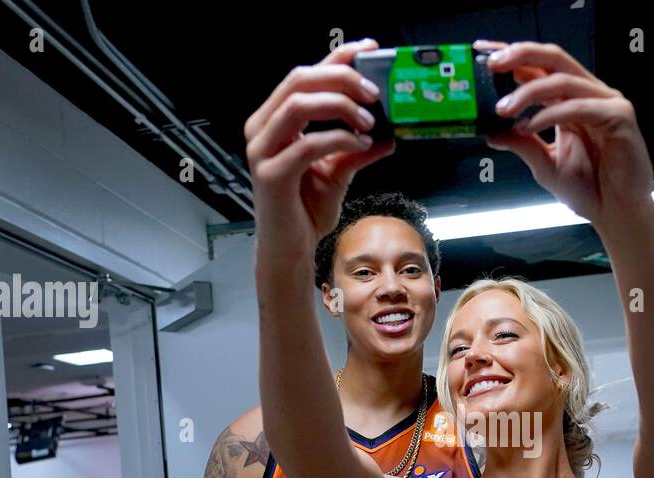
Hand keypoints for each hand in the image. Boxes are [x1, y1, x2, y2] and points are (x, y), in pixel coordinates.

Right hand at [243, 39, 395, 266]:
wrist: (290, 251)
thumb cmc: (305, 211)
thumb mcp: (339, 172)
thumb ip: (358, 150)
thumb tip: (390, 134)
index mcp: (275, 120)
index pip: (306, 75)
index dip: (338, 58)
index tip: (370, 50)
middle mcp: (262, 128)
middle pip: (300, 79)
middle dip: (342, 79)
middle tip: (375, 93)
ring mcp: (262, 150)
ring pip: (299, 104)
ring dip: (340, 107)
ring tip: (369, 122)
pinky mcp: (271, 175)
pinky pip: (308, 145)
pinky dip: (339, 140)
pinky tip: (361, 145)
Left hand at [474, 40, 653, 231]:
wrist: (615, 213)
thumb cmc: (589, 189)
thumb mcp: (545, 165)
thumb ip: (522, 145)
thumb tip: (491, 133)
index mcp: (569, 100)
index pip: (539, 67)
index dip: (512, 54)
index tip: (482, 51)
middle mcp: (587, 94)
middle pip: (553, 59)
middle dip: (520, 55)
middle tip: (491, 64)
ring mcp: (605, 102)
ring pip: (562, 80)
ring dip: (527, 92)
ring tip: (502, 109)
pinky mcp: (618, 116)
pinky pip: (578, 107)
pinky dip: (549, 115)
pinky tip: (527, 127)